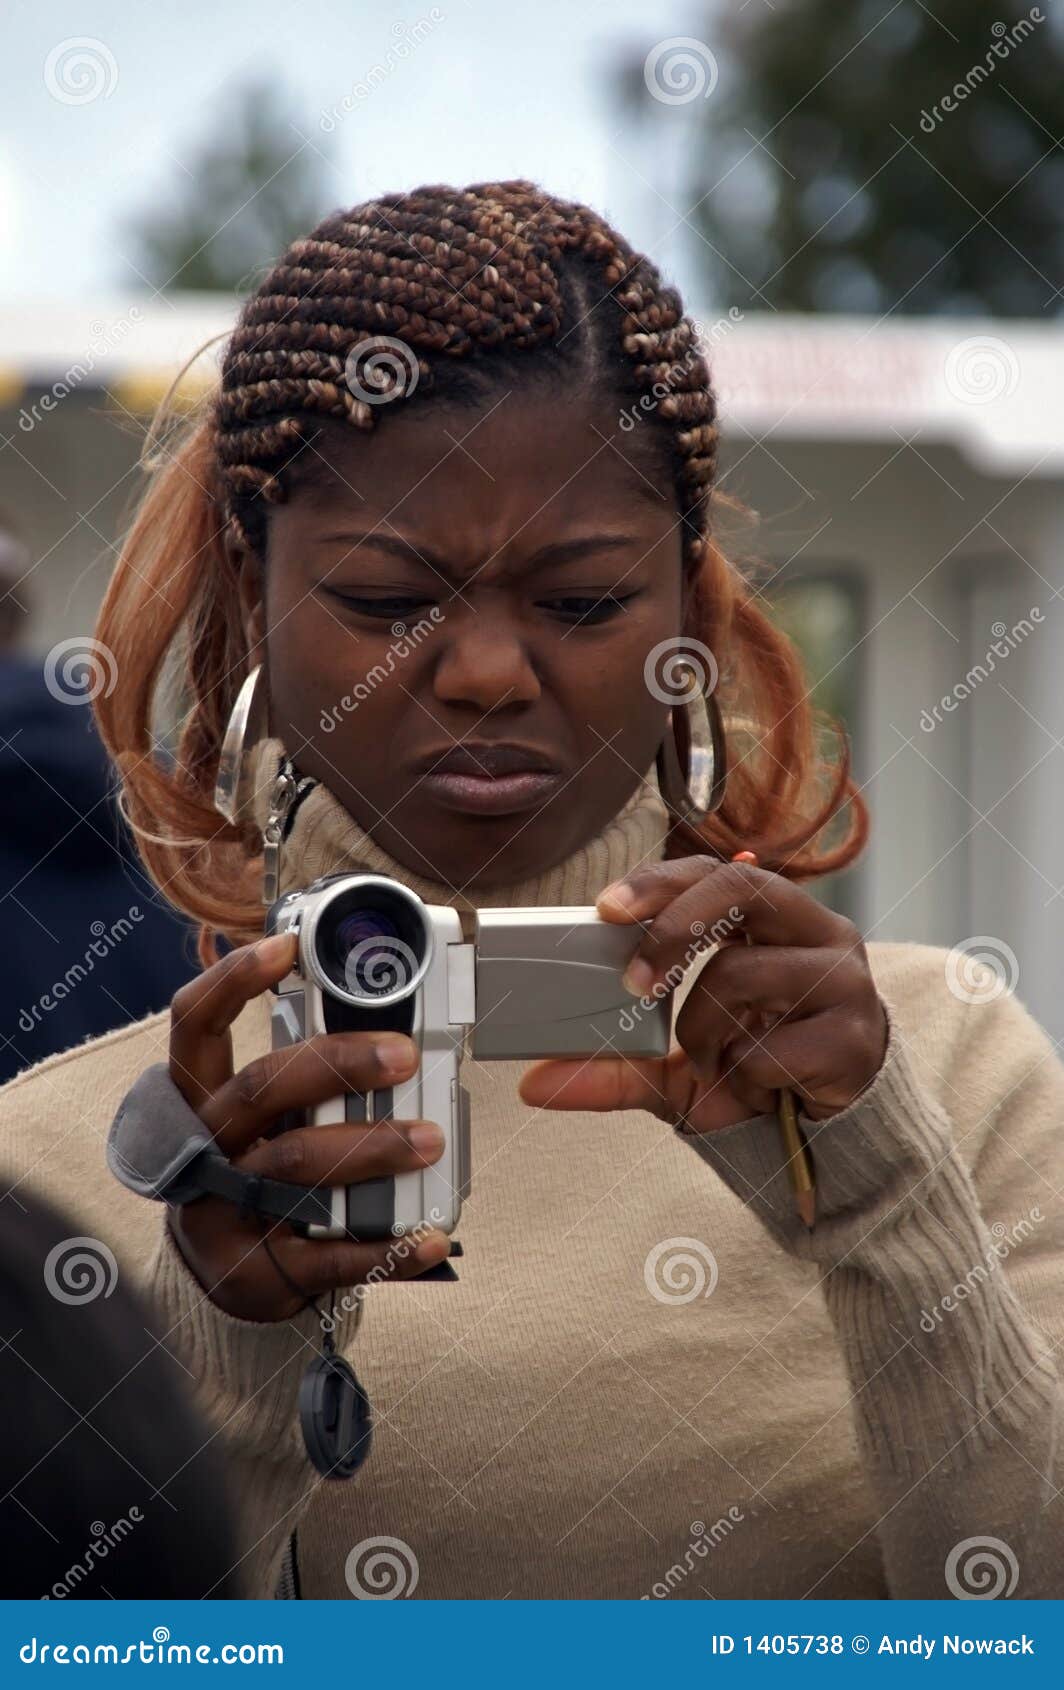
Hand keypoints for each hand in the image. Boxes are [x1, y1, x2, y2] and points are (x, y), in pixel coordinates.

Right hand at [166, 932, 450, 1319]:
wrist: (226, 1272)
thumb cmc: (260, 1167)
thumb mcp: (267, 1117)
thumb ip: (307, 1076)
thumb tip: (395, 1027)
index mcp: (200, 1095)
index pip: (196, 1022)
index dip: (233, 979)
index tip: (288, 946)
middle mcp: (203, 1147)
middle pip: (260, 1088)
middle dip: (337, 1064)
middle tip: (405, 1054)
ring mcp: (222, 1210)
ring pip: (296, 1167)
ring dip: (371, 1148)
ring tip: (431, 1141)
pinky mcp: (256, 1272)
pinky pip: (328, 1258)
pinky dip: (386, 1248)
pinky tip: (431, 1237)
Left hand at [520, 856, 887, 1134]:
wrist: (831, 1135)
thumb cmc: (755, 1073)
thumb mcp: (675, 1071)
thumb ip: (613, 1068)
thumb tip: (533, 1085)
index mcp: (777, 920)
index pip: (717, 871)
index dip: (661, 882)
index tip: (606, 909)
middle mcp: (819, 933)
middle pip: (743, 887)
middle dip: (676, 927)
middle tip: (634, 982)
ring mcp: (844, 981)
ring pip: (742, 975)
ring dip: (705, 1030)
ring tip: (715, 1061)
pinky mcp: (854, 1038)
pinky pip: (769, 1047)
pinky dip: (743, 1075)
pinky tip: (759, 1086)